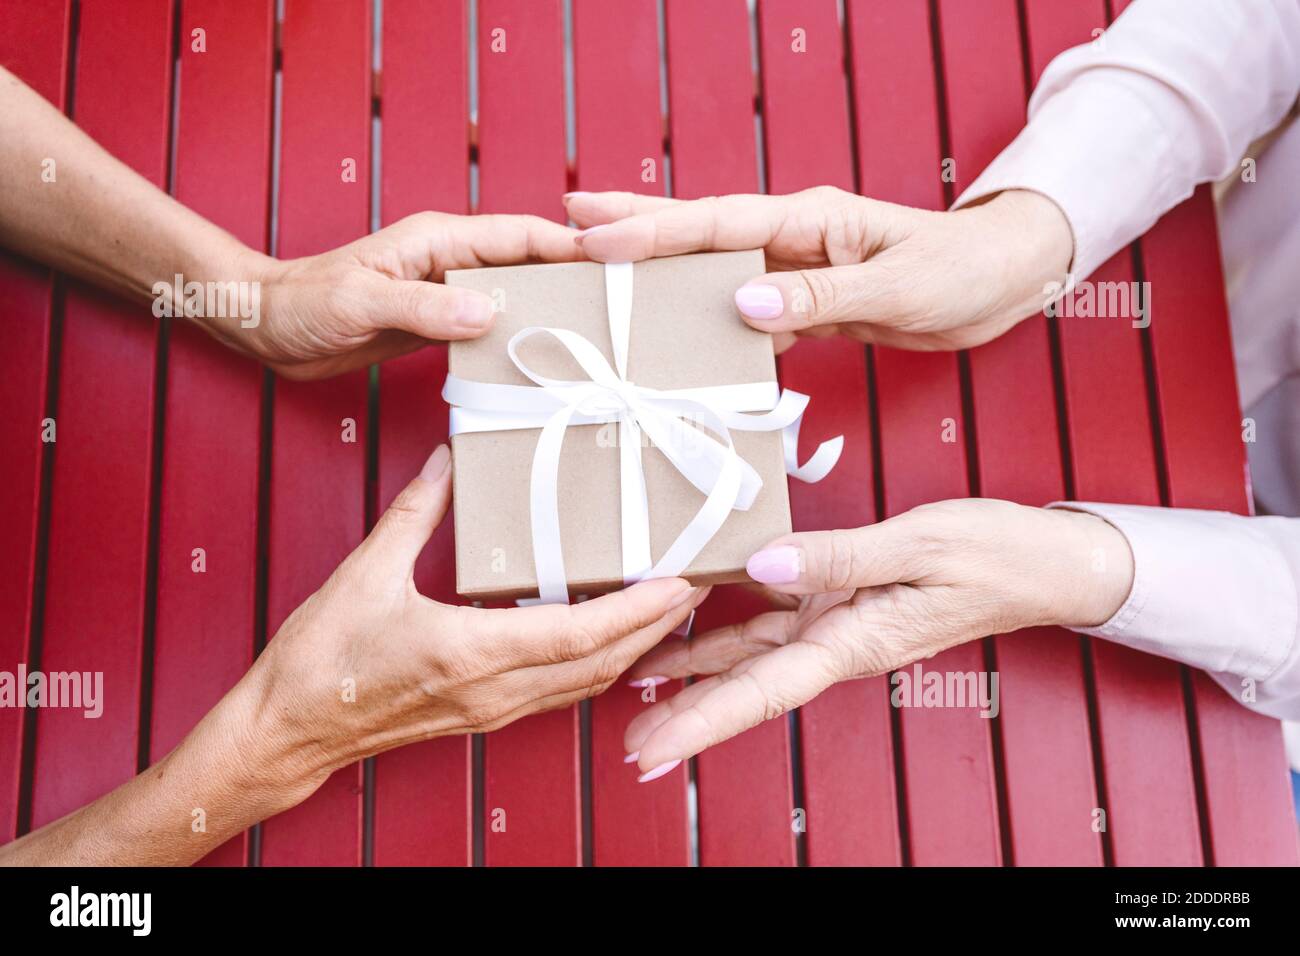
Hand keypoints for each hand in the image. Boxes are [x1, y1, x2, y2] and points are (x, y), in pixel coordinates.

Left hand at [218, 212, 581, 379]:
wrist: (266, 326)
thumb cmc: (304, 304)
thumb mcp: (362, 303)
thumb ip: (424, 306)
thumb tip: (489, 313)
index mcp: (437, 239)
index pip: (517, 235)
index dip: (566, 246)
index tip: (611, 265)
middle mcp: (448, 262)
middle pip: (526, 264)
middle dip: (570, 281)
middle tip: (615, 312)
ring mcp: (445, 293)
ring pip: (513, 298)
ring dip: (546, 315)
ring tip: (590, 342)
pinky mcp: (435, 325)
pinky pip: (487, 329)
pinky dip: (513, 342)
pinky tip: (534, 365)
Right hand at [227, 444, 703, 810]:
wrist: (288, 732)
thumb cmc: (320, 663)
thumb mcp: (365, 574)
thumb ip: (415, 513)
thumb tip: (451, 463)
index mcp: (470, 652)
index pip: (580, 634)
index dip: (638, 609)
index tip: (681, 581)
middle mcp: (495, 691)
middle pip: (601, 664)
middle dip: (656, 627)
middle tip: (697, 585)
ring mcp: (493, 710)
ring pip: (587, 684)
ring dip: (634, 648)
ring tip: (667, 607)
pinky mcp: (485, 716)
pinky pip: (561, 692)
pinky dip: (598, 663)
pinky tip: (610, 637)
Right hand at [564, 186, 1072, 350]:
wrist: (1003, 281)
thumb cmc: (961, 272)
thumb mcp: (896, 287)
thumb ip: (822, 297)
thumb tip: (745, 302)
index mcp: (809, 220)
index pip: (718, 223)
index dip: (654, 232)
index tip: (594, 238)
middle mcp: (793, 238)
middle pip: (700, 234)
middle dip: (633, 229)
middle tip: (564, 226)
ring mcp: (797, 269)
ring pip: (715, 272)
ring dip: (662, 277)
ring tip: (601, 277)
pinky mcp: (808, 303)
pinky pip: (747, 311)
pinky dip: (709, 322)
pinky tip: (681, 339)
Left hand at [621, 499, 1132, 779]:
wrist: (1040, 562)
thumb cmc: (991, 554)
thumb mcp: (917, 544)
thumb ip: (837, 556)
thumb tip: (758, 562)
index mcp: (853, 642)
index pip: (764, 692)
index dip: (704, 723)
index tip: (657, 755)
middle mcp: (835, 642)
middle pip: (746, 687)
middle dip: (687, 717)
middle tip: (630, 747)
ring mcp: (832, 624)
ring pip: (748, 655)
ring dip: (694, 671)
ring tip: (634, 683)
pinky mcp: (834, 599)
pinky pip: (770, 616)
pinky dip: (728, 620)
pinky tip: (689, 617)